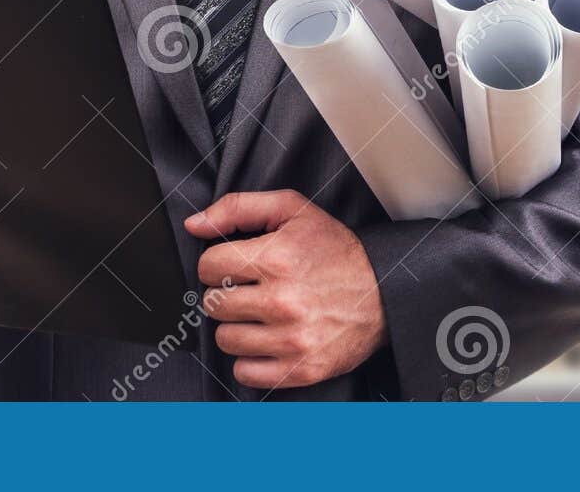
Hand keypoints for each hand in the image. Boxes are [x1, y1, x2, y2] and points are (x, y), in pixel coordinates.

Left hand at [186, 189, 387, 388]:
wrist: (385, 290)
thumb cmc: (336, 249)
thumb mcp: (292, 210)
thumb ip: (238, 208)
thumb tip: (194, 225)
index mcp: (277, 257)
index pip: (208, 267)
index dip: (218, 263)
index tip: (234, 266)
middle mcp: (282, 300)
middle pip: (214, 304)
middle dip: (227, 294)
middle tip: (249, 289)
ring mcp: (292, 338)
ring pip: (225, 339)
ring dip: (237, 327)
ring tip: (259, 315)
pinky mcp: (301, 368)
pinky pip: (245, 372)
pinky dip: (250, 360)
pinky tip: (267, 341)